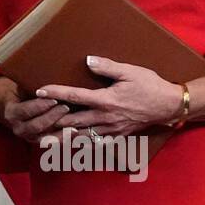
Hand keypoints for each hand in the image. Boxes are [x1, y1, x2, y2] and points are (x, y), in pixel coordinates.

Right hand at [0, 75, 71, 143]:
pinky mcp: (41, 143)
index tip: (53, 98)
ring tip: (75, 124)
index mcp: (12, 113)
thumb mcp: (22, 86)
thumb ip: (30, 83)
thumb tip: (41, 68)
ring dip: (60, 131)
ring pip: (46, 138)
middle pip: (36, 125)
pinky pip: (54, 144)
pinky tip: (77, 133)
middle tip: (66, 107)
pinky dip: (65, 139)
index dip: (39, 106)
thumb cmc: (23, 92)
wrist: (17, 108)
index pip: (25, 111)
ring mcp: (30, 138)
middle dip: (52, 117)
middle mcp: (19, 128)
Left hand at [37, 55, 182, 136]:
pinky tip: (72, 144)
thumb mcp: (130, 72)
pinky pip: (96, 142)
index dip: (56, 93)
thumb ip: (107, 67)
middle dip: (52, 121)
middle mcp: (105, 118)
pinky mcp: (118, 136)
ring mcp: (111, 129)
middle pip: (72, 121)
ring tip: (45, 138)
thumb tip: (88, 60)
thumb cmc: (150, 86)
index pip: (74, 97)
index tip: (40, 90)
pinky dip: (82, 144)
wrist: (170, 105)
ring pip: (82, 136)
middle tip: (35, 120)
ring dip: (63, 136)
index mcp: (106, 100)